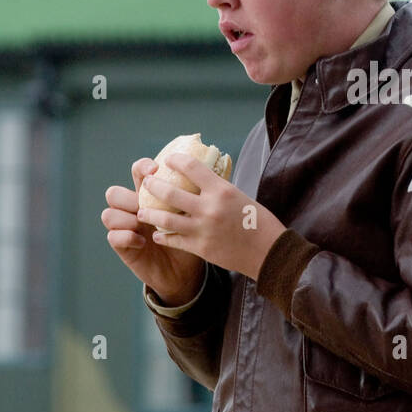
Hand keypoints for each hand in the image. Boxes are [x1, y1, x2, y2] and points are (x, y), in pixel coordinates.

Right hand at [102, 157, 206, 305]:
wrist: (186, 271)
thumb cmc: (193, 238)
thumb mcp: (195, 215)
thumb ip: (195, 196)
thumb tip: (219, 168)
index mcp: (151, 196)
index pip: (138, 173)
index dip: (142, 167)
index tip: (157, 169)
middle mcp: (134, 209)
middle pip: (115, 193)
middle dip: (128, 197)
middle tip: (144, 204)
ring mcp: (126, 228)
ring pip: (110, 214)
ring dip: (125, 217)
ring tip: (142, 223)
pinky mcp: (124, 247)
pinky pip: (113, 236)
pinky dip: (127, 236)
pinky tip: (143, 241)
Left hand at [135, 154, 287, 281]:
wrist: (269, 252)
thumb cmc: (258, 221)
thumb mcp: (240, 196)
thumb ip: (218, 188)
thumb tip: (202, 177)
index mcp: (221, 190)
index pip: (191, 167)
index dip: (175, 160)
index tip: (168, 159)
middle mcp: (210, 207)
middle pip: (170, 192)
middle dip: (152, 186)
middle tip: (146, 183)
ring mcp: (203, 229)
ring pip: (165, 218)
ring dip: (149, 213)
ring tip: (142, 211)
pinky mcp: (200, 248)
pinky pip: (173, 239)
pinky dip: (163, 236)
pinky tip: (157, 234)